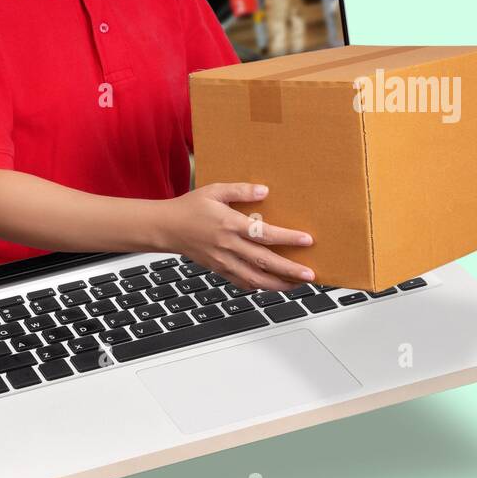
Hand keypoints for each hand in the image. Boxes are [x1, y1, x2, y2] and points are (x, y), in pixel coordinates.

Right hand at [156, 182, 314, 291]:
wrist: (166, 228)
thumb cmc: (190, 207)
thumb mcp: (215, 190)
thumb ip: (240, 190)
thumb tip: (264, 191)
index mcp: (229, 224)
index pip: (264, 234)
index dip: (287, 238)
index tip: (307, 240)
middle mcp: (228, 246)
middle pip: (264, 261)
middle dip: (289, 270)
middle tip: (310, 274)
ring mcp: (223, 261)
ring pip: (255, 278)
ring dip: (279, 284)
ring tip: (298, 284)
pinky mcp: (219, 270)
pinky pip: (242, 283)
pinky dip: (259, 287)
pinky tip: (274, 286)